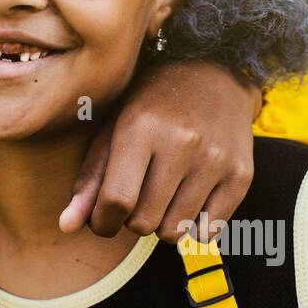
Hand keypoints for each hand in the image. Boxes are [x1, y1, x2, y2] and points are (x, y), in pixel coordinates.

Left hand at [62, 60, 260, 240]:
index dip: (102, 222)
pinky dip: (192, 226)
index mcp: (141, 128)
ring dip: (161, 223)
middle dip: (131, 220)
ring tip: (162, 195)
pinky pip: (207, 232)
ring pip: (175, 232)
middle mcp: (182, 143)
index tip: (103, 220)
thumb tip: (66, 226)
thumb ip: (89, 180)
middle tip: (137, 197)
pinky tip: (188, 198)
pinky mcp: (241, 175)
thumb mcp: (113, 130)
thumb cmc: (151, 105)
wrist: (213, 74)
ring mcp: (215, 160)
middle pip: (144, 222)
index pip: (116, 201)